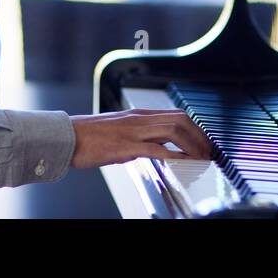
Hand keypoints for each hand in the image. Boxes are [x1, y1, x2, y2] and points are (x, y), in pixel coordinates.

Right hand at [68, 109, 213, 167]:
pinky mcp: (126, 146)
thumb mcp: (120, 132)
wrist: (67, 137)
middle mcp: (140, 119)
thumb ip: (138, 137)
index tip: (205, 141)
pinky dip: (174, 155)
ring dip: (192, 144)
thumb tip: (154, 149)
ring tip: (201, 158)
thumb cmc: (89, 137)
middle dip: (200, 136)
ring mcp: (134, 131)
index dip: (195, 128)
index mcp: (139, 115)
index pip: (176, 115)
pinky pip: (156, 148)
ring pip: (173, 130)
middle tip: (209, 151)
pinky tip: (182, 163)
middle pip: (180, 120)